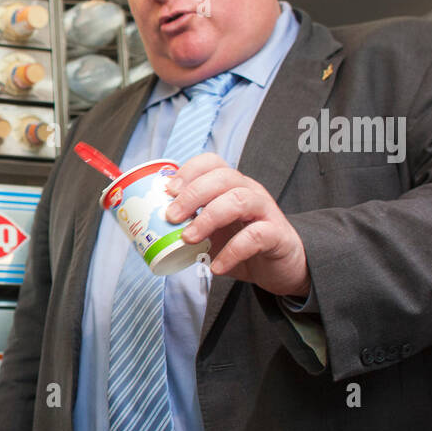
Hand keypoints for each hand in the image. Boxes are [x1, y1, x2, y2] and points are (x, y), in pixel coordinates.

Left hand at [165, 152, 310, 298]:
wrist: (280, 267)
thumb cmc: (241, 244)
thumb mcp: (211, 231)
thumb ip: (189, 224)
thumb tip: (151, 228)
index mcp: (231, 185)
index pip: (212, 162)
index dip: (189, 171)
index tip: (167, 190)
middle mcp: (249, 192)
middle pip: (223, 177)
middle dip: (192, 194)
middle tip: (171, 217)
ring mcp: (265, 211)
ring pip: (239, 199)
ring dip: (208, 217)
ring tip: (188, 239)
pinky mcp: (277, 235)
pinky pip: (256, 236)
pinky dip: (232, 251)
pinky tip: (216, 266)